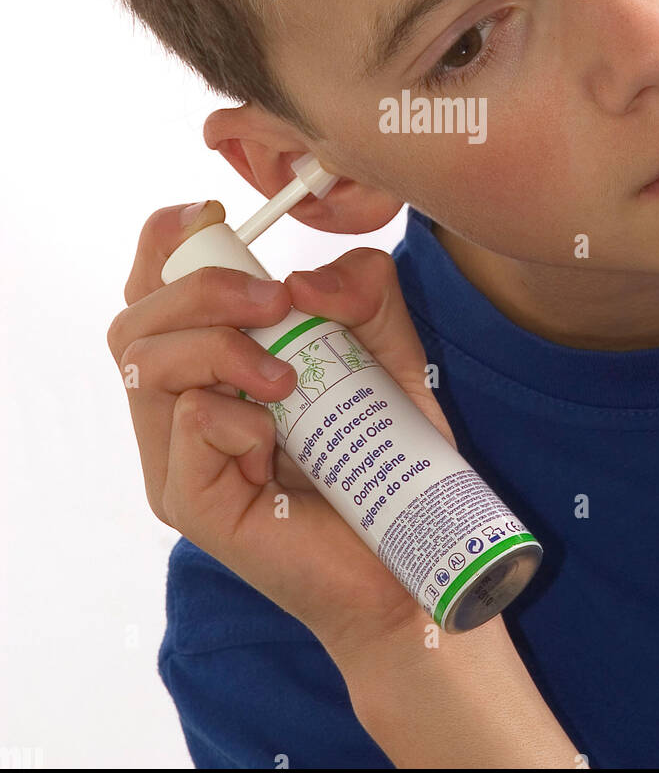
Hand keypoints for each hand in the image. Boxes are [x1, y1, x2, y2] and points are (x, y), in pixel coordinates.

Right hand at [106, 200, 457, 670]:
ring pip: (146, 362)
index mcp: (208, 369)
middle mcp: (176, 412)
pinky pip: (184, 423)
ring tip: (287, 377)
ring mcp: (176, 460)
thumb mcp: (390, 352)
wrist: (410, 557)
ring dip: (218, 345)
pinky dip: (235, 413)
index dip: (165, 242)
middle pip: (134, 319)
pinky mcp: (190, 503)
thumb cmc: (387, 459)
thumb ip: (363, 293)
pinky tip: (279, 442)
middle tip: (274, 303)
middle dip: (202, 288)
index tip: (213, 215)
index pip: (151, 289)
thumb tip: (304, 279)